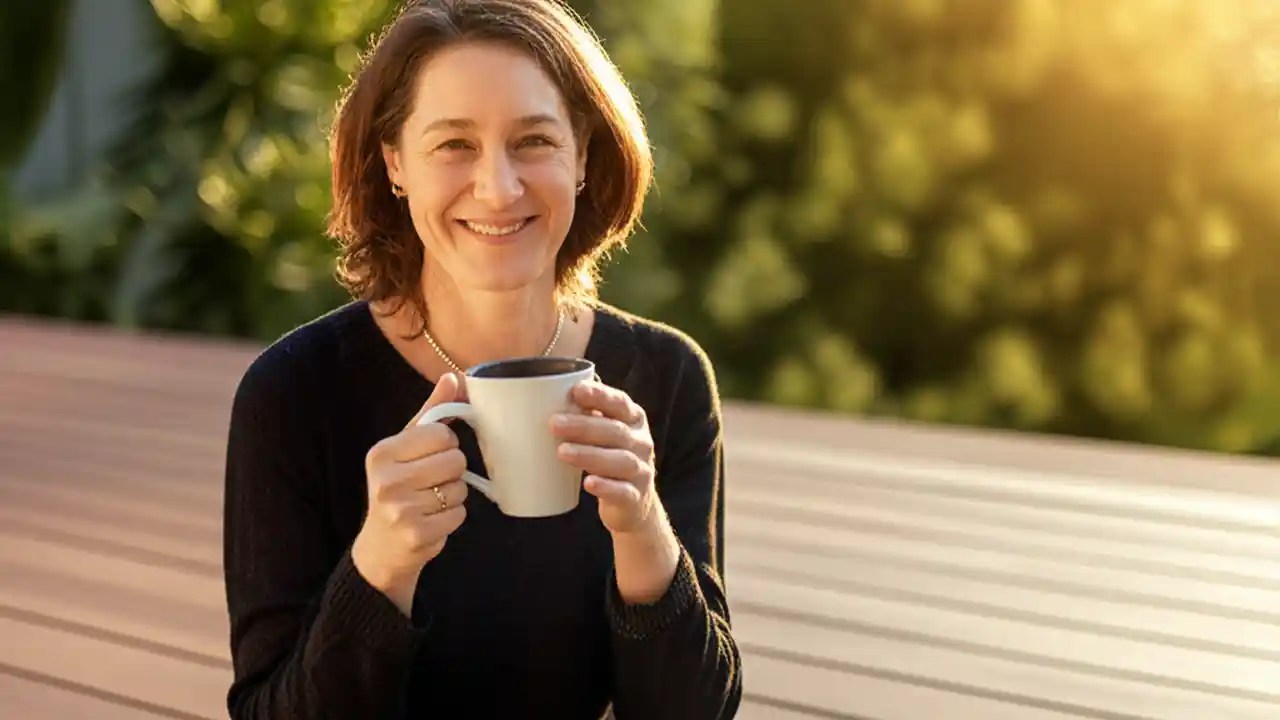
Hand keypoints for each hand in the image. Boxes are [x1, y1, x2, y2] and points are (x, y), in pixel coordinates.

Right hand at [352, 373, 469, 615]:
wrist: (381, 548)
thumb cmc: (396, 489)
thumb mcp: (405, 448)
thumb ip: (431, 413)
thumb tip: (454, 377)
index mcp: (382, 453)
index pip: (442, 434)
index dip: (446, 445)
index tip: (431, 456)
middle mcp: (386, 480)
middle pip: (455, 459)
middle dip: (452, 470)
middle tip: (432, 482)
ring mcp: (401, 509)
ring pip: (461, 488)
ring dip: (454, 495)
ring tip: (430, 502)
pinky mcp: (417, 534)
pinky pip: (460, 514)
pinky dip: (453, 516)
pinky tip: (433, 519)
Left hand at [552, 380, 658, 534]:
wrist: (632, 504)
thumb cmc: (609, 458)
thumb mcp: (604, 435)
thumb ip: (586, 417)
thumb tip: (545, 399)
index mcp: (634, 420)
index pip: (620, 403)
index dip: (601, 395)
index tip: (577, 390)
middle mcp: (642, 443)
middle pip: (616, 431)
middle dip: (584, 426)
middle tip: (554, 423)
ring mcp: (641, 471)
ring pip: (620, 460)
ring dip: (590, 455)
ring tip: (562, 452)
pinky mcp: (635, 498)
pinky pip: (623, 491)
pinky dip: (606, 487)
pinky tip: (588, 483)